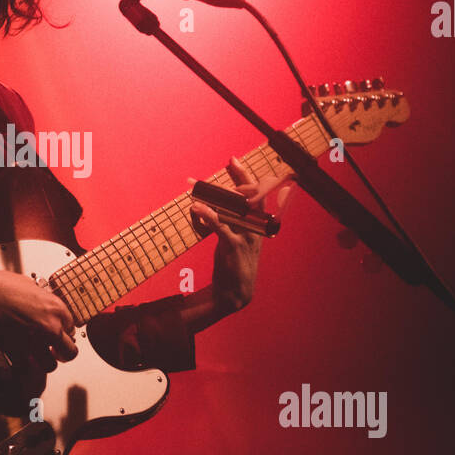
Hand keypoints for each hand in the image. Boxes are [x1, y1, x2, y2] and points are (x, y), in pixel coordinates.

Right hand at [0, 261, 77, 373]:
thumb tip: (41, 303)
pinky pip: (26, 368)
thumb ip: (41, 299)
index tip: (57, 333)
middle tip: (56, 352)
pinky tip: (19, 359)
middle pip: (69, 351)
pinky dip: (22, 365)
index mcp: (55, 308)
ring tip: (37, 358)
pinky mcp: (17, 353)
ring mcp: (34, 342)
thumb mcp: (29, 285)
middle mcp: (50, 327)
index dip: (63, 331)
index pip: (71, 327)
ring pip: (50, 365)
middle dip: (62, 352)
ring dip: (44, 362)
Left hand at [189, 156, 295, 314]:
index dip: (245, 176)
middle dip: (237, 178)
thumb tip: (212, 202)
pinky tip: (196, 207)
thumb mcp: (236, 239)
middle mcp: (255, 228)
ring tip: (199, 186)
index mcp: (258, 225)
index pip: (256, 194)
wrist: (235, 293)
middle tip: (224, 164)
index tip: (233, 160)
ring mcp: (246, 237)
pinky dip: (209, 215)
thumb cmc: (234, 263)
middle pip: (249, 196)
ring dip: (216, 195)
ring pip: (235, 209)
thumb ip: (231, 221)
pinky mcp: (233, 247)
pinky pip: (221, 226)